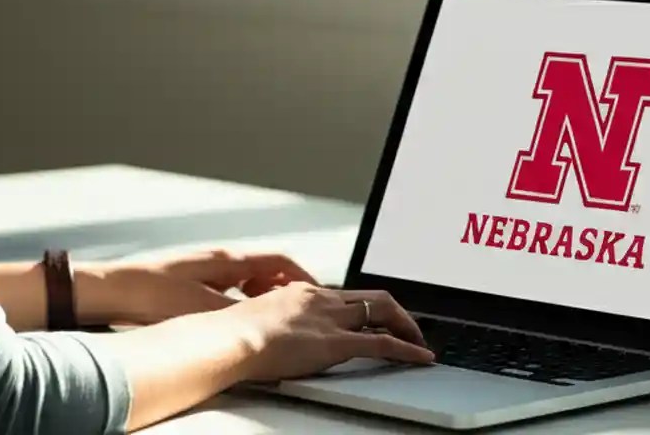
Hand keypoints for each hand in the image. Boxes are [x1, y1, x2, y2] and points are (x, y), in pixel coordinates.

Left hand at [79, 249, 320, 324]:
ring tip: (269, 317)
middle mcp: (220, 259)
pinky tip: (236, 319)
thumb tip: (265, 320)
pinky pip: (230, 287)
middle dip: (286, 289)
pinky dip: (242, 300)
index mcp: (228, 260)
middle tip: (299, 309)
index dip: (303, 276)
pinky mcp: (192, 279)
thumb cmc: (152, 293)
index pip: (279, 261)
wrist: (114, 288)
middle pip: (266, 269)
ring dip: (263, 296)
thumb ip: (238, 312)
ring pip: (248, 279)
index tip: (317, 292)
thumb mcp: (203, 308)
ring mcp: (206, 267)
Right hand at [212, 281, 434, 381]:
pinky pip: (383, 344)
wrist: (230, 338)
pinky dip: (408, 350)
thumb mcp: (258, 319)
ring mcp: (330, 319)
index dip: (365, 307)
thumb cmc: (234, 334)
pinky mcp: (336, 342)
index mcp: (303, 293)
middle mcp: (322, 299)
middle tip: (408, 326)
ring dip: (407, 326)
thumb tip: (271, 333)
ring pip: (384, 312)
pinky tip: (420, 357)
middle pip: (372, 297)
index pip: (345, 295)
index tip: (373, 317)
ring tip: (419, 342)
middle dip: (395, 311)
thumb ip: (274, 321)